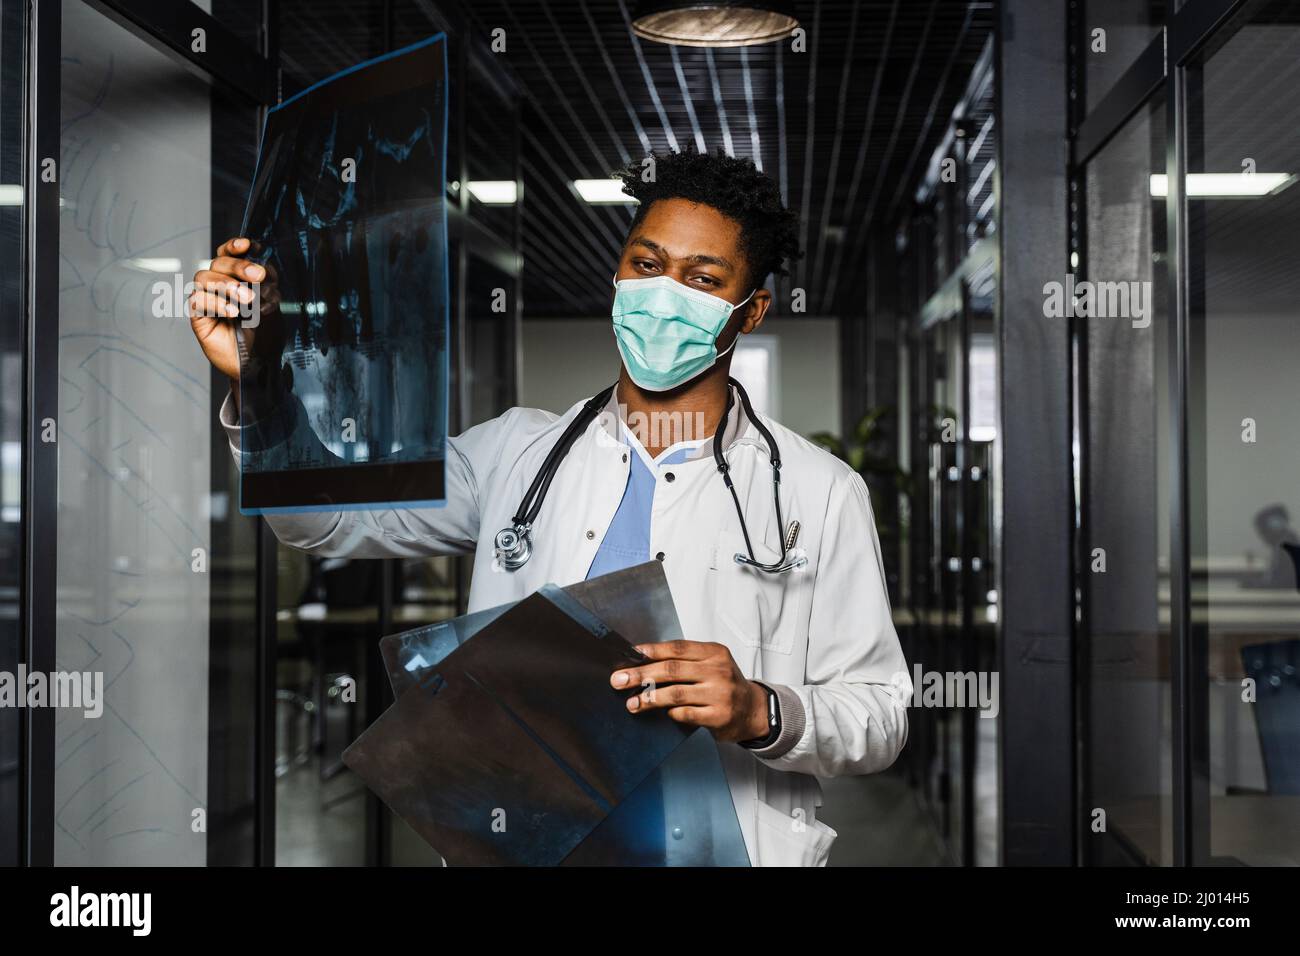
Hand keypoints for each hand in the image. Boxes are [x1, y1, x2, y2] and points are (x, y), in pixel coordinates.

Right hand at [187, 236, 279, 387]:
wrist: (256, 362)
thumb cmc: (262, 332)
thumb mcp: (270, 303)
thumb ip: (268, 283)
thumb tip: (265, 266)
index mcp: (233, 277)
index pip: (227, 254)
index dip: (233, 246)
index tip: (247, 245)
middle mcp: (216, 284)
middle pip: (217, 263)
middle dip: (239, 266)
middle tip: (258, 276)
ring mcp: (205, 299)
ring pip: (203, 277)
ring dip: (227, 285)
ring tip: (247, 299)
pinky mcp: (198, 316)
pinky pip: (198, 300)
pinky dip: (217, 304)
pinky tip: (233, 312)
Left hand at [610, 640, 769, 742]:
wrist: (753, 710)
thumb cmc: (724, 684)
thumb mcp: (711, 664)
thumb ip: (685, 662)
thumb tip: (643, 662)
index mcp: (714, 653)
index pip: (678, 648)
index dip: (652, 650)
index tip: (631, 654)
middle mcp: (718, 670)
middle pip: (672, 669)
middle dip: (641, 675)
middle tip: (619, 680)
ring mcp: (720, 694)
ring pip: (676, 693)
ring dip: (649, 698)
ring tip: (632, 703)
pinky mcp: (719, 716)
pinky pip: (686, 713)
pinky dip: (671, 712)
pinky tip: (663, 713)